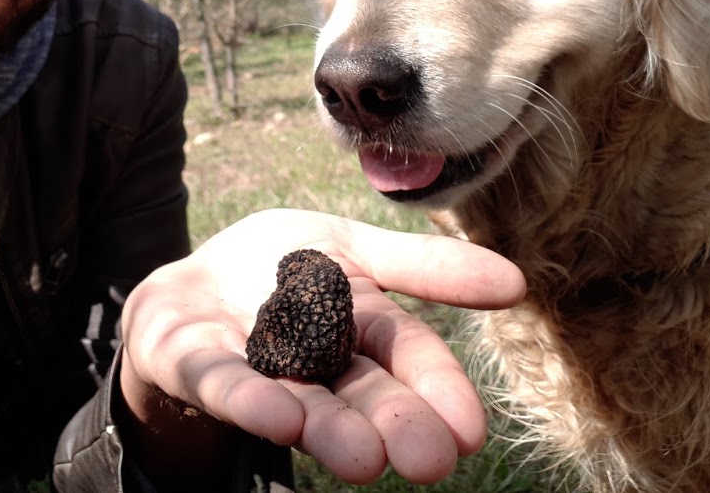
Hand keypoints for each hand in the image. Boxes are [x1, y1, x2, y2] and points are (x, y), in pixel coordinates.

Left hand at [117, 208, 525, 485]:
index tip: (468, 430)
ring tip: (360, 457)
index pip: (408, 357)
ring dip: (330, 429)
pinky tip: (280, 419)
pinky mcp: (196, 366)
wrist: (192, 282)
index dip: (438, 390)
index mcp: (359, 331)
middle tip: (425, 460)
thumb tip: (517, 284)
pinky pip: (223, 383)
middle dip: (392, 425)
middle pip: (360, 394)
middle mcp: (314, 364)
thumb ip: (425, 267)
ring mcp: (255, 369)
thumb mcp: (355, 248)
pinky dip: (251, 400)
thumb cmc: (284, 268)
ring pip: (299, 402)